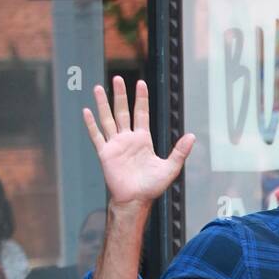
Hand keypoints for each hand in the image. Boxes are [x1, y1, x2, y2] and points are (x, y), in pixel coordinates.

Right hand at [81, 76, 194, 207]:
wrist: (135, 201)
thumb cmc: (152, 187)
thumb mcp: (170, 168)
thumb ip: (180, 152)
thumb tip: (192, 136)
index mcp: (142, 140)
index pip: (141, 113)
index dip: (141, 99)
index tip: (140, 83)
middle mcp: (128, 139)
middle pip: (123, 111)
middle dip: (121, 95)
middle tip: (118, 78)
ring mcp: (115, 145)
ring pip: (107, 119)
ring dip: (103, 104)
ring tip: (99, 88)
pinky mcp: (105, 154)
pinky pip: (97, 136)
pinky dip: (91, 124)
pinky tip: (86, 111)